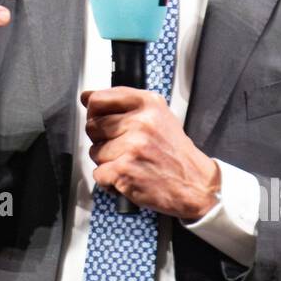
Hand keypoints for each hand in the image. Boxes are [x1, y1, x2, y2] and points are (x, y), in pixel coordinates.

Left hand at [81, 87, 220, 219]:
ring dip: (107, 162)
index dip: (94, 112)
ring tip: (129, 163)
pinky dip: (109, 181)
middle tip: (123, 148)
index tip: (100, 119)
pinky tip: (127, 178)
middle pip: (93, 127)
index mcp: (147, 104)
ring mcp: (132, 147)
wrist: (195, 183)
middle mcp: (140, 122)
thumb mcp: (157, 115)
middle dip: (102, 140)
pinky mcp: (125, 170)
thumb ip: (123, 103)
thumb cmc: (174, 151)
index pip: (98, 99)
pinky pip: (98, 174)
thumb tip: (86, 96)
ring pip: (94, 152)